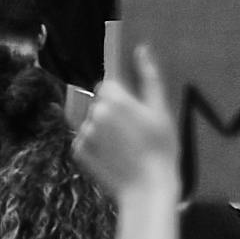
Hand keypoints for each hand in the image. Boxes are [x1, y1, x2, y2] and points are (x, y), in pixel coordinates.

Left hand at [72, 46, 187, 209]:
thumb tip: (141, 48)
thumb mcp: (161, 111)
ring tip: (126, 148)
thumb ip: (149, 77)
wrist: (148, 190)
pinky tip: (115, 157)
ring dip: (103, 130)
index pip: (109, 85)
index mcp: (113, 97)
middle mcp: (93, 111)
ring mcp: (83, 132)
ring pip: (92, 122)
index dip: (123, 97)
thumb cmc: (161, 149)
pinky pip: (85, 141)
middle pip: (100, 103)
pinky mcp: (77, 151)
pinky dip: (96, 146)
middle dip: (113, 113)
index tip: (136, 112)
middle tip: (134, 133)